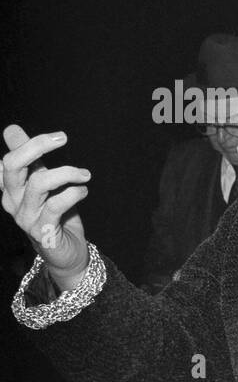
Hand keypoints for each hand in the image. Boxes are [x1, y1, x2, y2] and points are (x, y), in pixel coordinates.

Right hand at [2, 125, 92, 285]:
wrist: (64, 252)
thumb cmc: (53, 214)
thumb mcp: (41, 183)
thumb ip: (30, 159)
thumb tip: (11, 129)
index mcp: (10, 187)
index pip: (9, 160)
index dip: (25, 144)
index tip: (56, 137)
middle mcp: (12, 200)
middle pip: (13, 165)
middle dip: (37, 146)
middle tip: (63, 138)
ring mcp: (25, 217)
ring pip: (38, 183)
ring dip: (66, 172)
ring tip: (85, 174)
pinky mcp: (42, 231)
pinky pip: (56, 206)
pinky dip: (73, 193)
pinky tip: (83, 190)